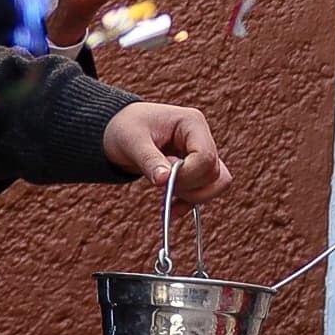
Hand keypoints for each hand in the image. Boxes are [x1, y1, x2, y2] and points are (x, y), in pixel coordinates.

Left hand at [103, 100, 229, 201]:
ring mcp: (202, 155)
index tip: (162, 179)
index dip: (187, 175)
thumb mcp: (133, 142)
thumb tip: (164, 181)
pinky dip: (188, 204)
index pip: (205, 157)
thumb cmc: (125, 127)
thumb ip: (150, 161)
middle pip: (214, 174)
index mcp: (192, 123)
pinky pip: (204, 192)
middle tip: (161, 183)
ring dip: (192, 197)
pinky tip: (169, 210)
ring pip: (216, 184)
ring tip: (165, 196)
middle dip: (188, 187)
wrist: (118, 130)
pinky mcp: (196, 170)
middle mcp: (202, 138)